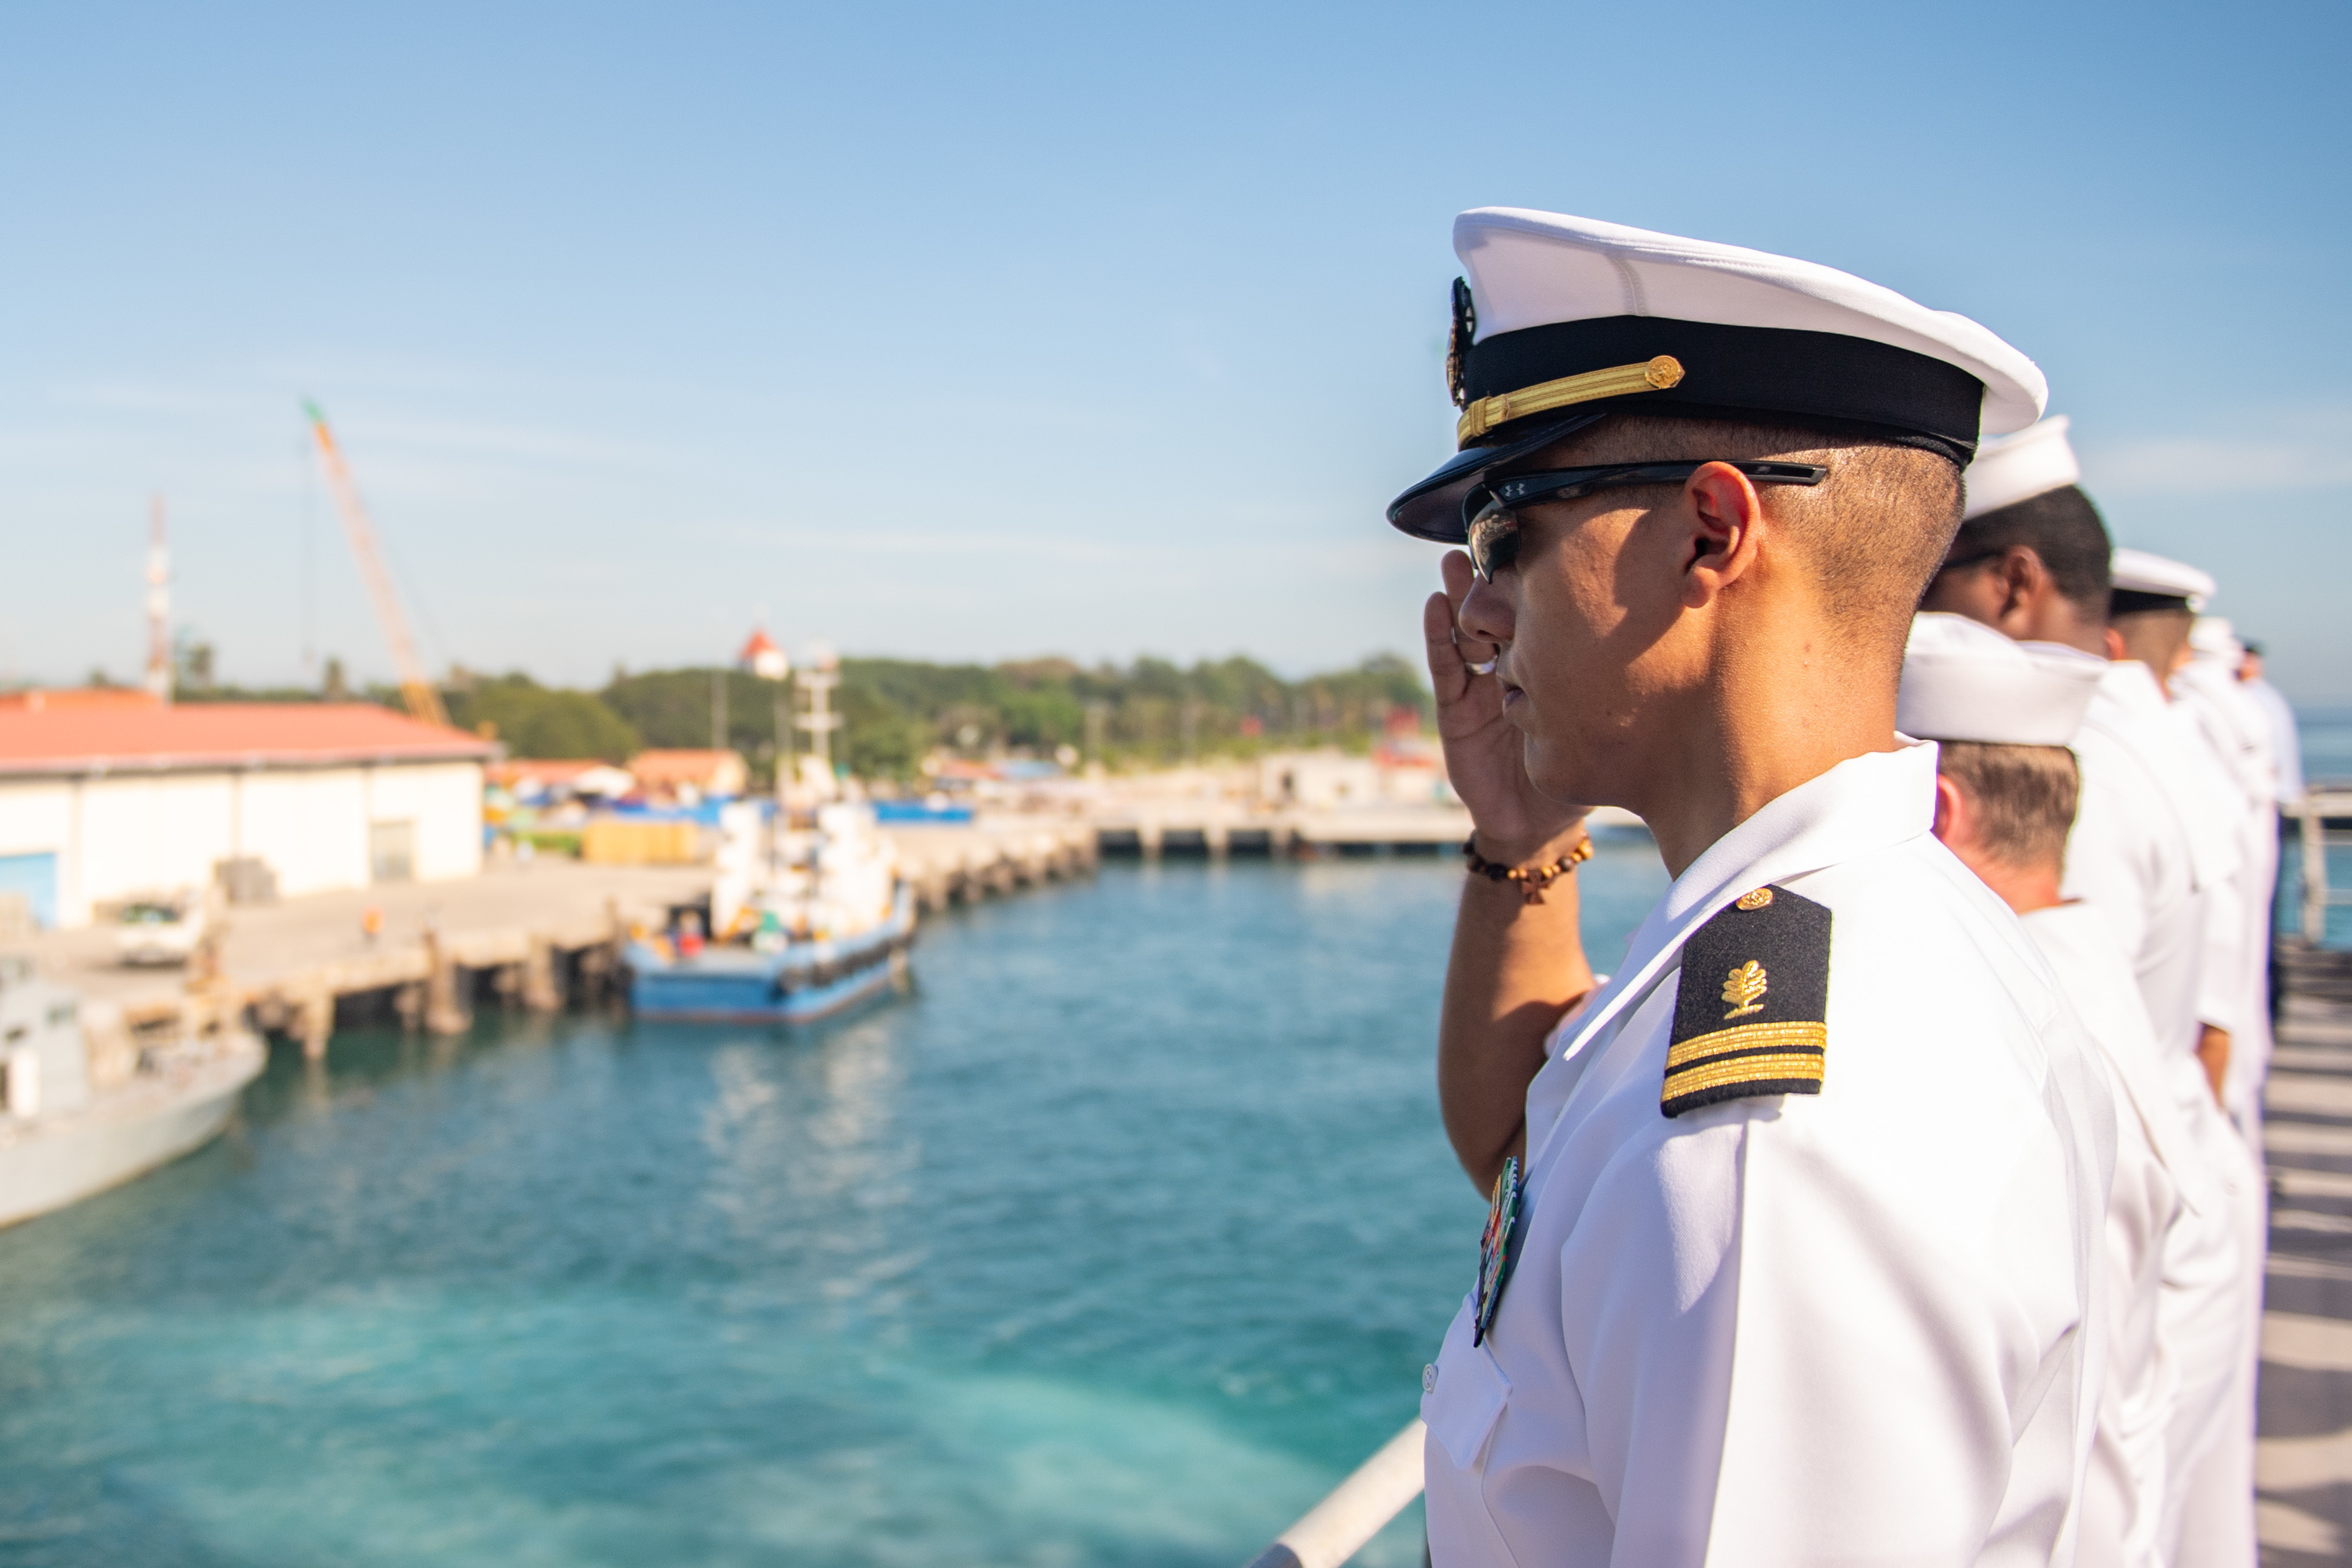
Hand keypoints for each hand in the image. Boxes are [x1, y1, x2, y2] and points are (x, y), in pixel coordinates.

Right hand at [1424, 550, 1589, 865]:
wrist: (1542, 824)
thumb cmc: (1585, 768)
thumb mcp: (1606, 714)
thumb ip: (1619, 679)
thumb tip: (1674, 632)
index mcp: (1552, 660)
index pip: (1542, 608)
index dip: (1539, 577)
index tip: (1545, 538)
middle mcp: (1514, 666)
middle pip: (1501, 609)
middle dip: (1494, 574)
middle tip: (1492, 536)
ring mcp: (1481, 685)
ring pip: (1466, 629)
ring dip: (1459, 594)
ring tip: (1456, 559)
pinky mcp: (1455, 711)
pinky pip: (1445, 668)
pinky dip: (1438, 636)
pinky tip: (1437, 606)